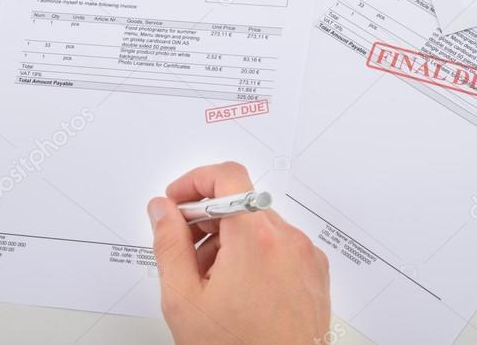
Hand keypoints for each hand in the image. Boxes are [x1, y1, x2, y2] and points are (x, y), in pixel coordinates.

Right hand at [148, 162, 330, 344]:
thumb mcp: (185, 301)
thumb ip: (169, 245)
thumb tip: (162, 210)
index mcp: (256, 240)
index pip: (227, 175)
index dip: (194, 182)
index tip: (176, 203)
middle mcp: (287, 241)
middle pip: (240, 203)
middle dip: (206, 221)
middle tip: (183, 253)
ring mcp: (305, 257)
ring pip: (258, 226)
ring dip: (228, 241)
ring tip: (209, 283)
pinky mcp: (314, 273)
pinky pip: (278, 247)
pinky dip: (253, 256)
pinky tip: (236, 292)